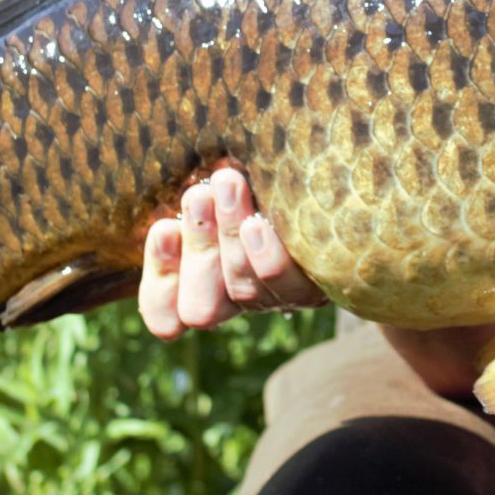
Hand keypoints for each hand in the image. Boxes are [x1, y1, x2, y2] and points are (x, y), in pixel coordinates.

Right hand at [138, 164, 325, 338]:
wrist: (334, 184)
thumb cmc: (259, 180)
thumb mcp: (216, 191)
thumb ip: (193, 201)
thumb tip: (185, 193)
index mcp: (201, 284)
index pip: (166, 314)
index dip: (161, 281)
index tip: (165, 230)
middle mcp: (238, 301)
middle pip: (200, 307)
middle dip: (197, 249)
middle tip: (200, 196)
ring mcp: (277, 299)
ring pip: (241, 288)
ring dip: (229, 236)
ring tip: (227, 184)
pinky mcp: (318, 289)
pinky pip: (290, 288)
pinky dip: (268, 257)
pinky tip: (259, 224)